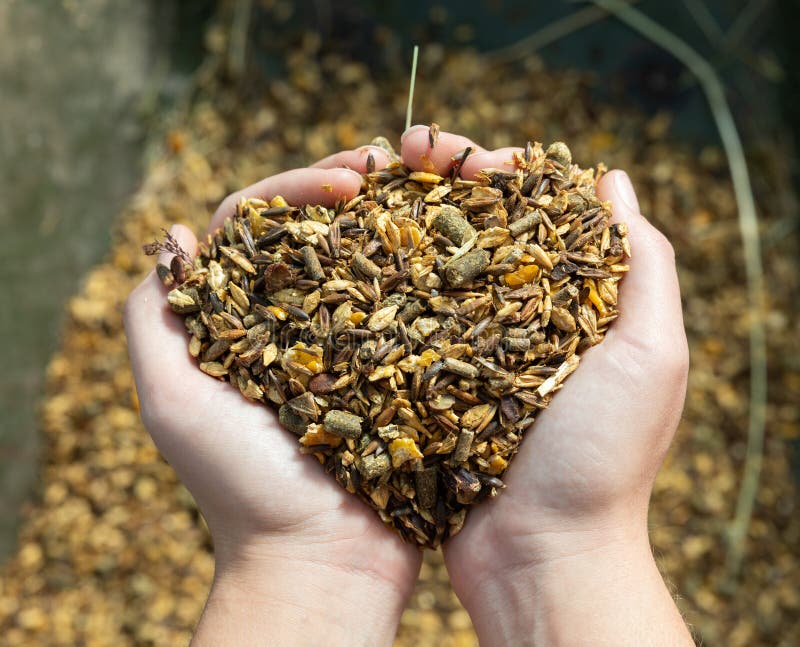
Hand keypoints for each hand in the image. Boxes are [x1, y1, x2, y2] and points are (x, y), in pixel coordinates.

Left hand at [125, 147, 419, 646]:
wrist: (322, 558)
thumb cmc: (242, 486)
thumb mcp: (172, 401)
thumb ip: (153, 319)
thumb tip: (172, 237)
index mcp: (235, 320)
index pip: (254, 227)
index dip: (293, 190)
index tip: (346, 182)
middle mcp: (289, 322)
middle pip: (313, 232)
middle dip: (346, 188)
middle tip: (390, 163)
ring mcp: (344, 342)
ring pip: (362, 260)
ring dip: (389, 218)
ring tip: (426, 186)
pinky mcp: (389, 367)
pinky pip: (404, 307)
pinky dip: (421, 271)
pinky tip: (449, 245)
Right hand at [400, 125, 692, 644]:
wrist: (540, 556)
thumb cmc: (602, 460)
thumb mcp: (650, 356)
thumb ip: (645, 266)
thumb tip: (610, 180)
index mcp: (571, 304)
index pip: (534, 214)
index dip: (499, 172)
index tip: (463, 152)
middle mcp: (515, 319)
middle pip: (476, 230)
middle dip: (440, 183)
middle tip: (400, 150)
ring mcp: (465, 349)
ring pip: (431, 269)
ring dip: (401, 224)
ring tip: (362, 184)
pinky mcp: (425, 382)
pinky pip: (400, 322)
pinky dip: (378, 284)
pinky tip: (350, 252)